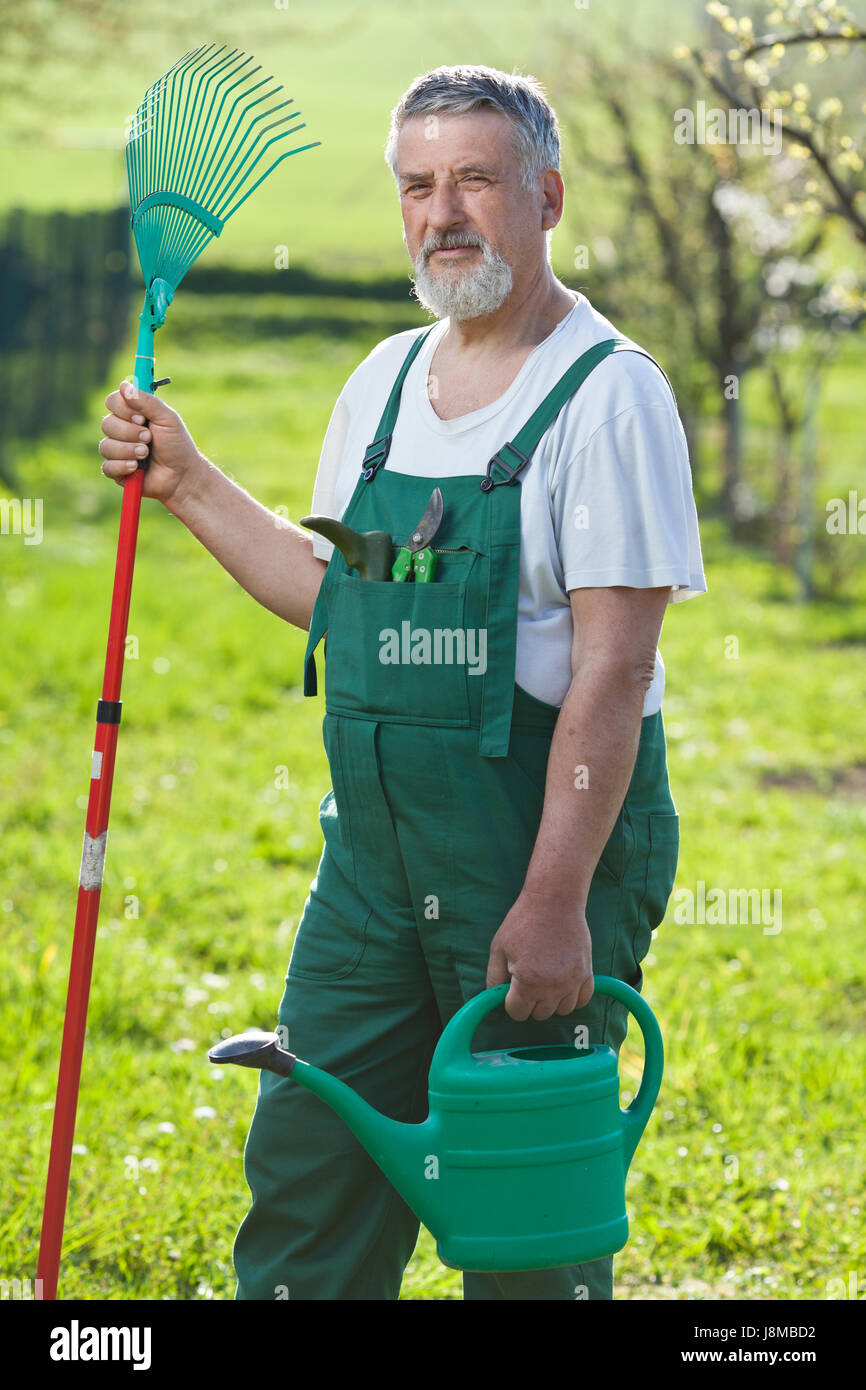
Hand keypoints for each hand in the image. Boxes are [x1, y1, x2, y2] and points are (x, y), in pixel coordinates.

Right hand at [99, 380, 202, 506]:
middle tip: (149, 438)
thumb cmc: (177, 445)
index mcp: (132, 414)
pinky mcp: (116, 471)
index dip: (124, 409)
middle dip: (130, 432)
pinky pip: (107, 466)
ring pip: (106, 446)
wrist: (183, 475)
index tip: (142, 418)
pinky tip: (136, 468)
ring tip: (146, 454)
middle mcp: (121, 430)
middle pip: (107, 423)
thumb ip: (147, 401)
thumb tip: (124, 385)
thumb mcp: (167, 418)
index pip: (112, 402)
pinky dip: (123, 466)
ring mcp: (117, 451)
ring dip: (128, 449)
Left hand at [486, 888, 594, 1021]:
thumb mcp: (498, 948)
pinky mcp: (587, 973)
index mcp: (528, 982)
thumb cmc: (524, 922)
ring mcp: (573, 981)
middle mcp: (553, 987)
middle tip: (528, 980)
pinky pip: (582, 1000)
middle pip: (540, 1014)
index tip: (512, 989)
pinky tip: (563, 984)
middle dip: (531, 1002)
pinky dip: (573, 997)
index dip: (511, 1002)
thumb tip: (494, 997)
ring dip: (552, 1001)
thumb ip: (494, 978)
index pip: (518, 1013)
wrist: (554, 900)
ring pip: (562, 1010)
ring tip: (545, 981)